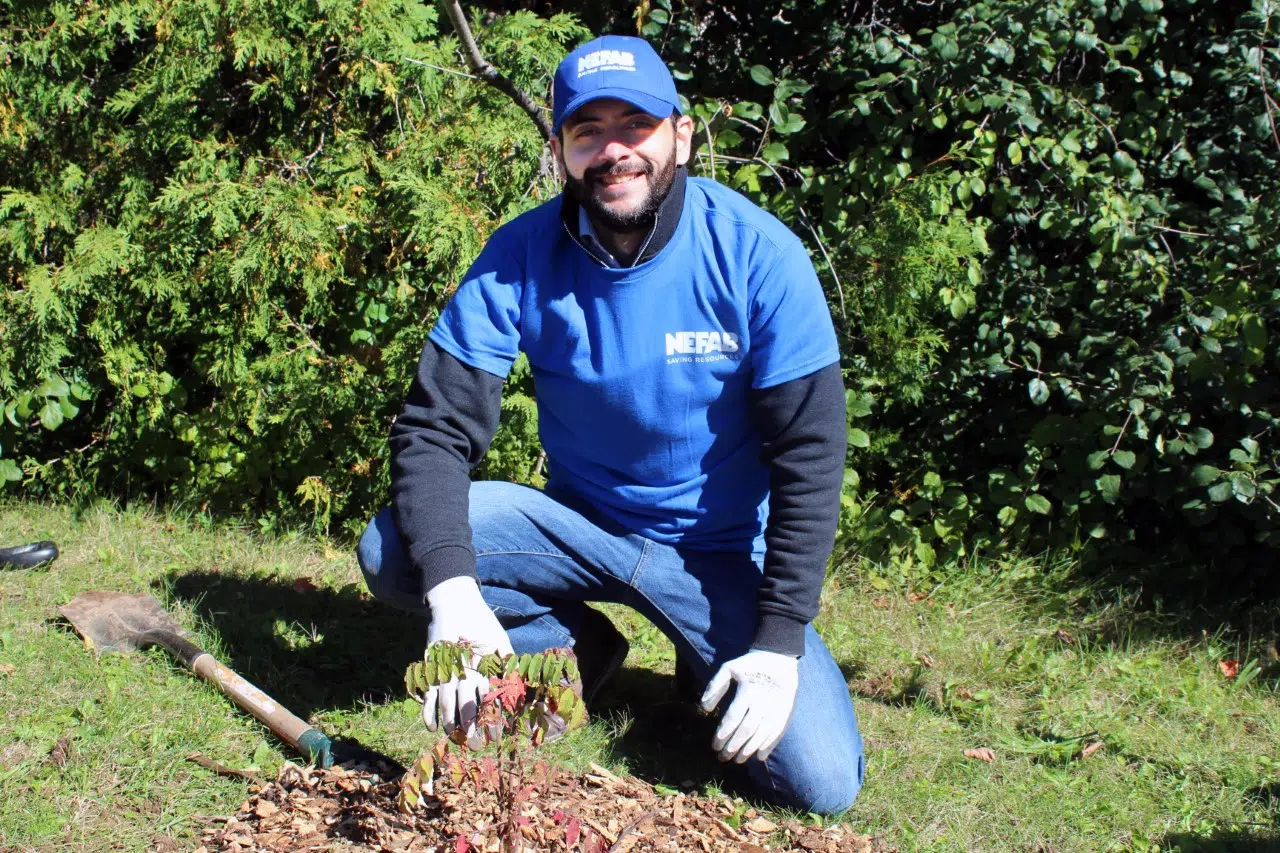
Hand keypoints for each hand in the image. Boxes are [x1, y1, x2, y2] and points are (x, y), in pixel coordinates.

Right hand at [422, 577, 513, 741]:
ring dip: (451, 724)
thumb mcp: (500, 638)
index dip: (492, 719)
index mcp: (482, 665)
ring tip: (457, 740)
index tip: (497, 736)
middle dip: (472, 728)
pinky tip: (432, 727)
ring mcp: (444, 669)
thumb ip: (508, 661)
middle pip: (467, 705)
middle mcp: (463, 670)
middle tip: (479, 746)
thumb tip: (521, 685)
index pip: (487, 698)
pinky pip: (427, 693)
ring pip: (446, 703)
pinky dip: (427, 711)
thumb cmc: (482, 622)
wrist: (455, 602)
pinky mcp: (430, 666)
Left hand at [700, 650, 798, 763]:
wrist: (780, 659)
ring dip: (749, 749)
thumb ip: (715, 685)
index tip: (714, 746)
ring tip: (738, 760)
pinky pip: (777, 733)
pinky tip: (760, 757)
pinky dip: (769, 746)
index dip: (723, 734)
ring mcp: (775, 709)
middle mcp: (762, 702)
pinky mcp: (785, 713)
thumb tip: (705, 708)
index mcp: (748, 691)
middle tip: (723, 757)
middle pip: (746, 729)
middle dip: (733, 746)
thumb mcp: (729, 668)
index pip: (733, 718)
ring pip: (761, 734)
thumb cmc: (751, 665)